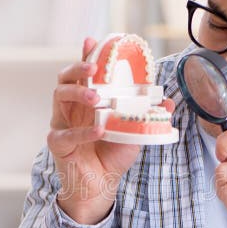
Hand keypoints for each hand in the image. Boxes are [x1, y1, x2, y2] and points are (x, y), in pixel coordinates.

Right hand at [48, 38, 170, 223]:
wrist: (101, 187)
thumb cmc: (112, 156)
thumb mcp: (134, 132)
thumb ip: (146, 116)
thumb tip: (168, 102)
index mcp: (86, 102)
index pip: (83, 73)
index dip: (85, 55)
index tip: (92, 40)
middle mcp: (71, 109)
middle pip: (64, 79)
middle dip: (78, 68)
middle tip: (94, 67)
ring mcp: (61, 124)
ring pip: (59, 97)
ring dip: (78, 92)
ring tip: (96, 96)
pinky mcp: (58, 144)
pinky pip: (65, 133)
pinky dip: (83, 131)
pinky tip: (98, 129)